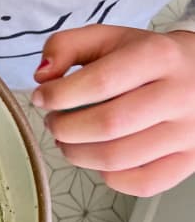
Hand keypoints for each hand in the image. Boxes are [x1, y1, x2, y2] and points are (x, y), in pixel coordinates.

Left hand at [31, 24, 194, 195]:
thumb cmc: (149, 58)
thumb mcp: (110, 38)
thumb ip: (67, 46)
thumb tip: (42, 75)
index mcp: (159, 56)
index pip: (100, 82)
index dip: (59, 95)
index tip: (42, 97)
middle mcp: (179, 95)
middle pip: (107, 125)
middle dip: (65, 128)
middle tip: (54, 122)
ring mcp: (188, 132)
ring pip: (117, 158)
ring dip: (77, 154)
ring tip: (69, 141)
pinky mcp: (191, 160)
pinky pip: (141, 183)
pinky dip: (109, 176)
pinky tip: (99, 158)